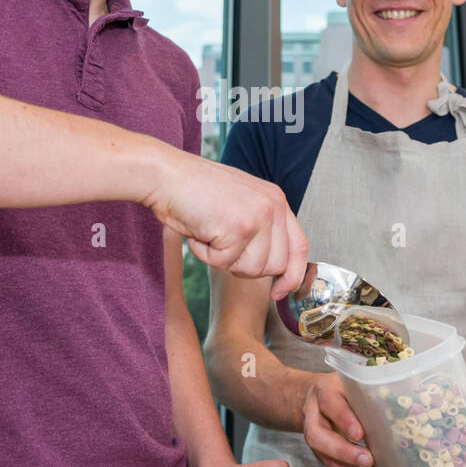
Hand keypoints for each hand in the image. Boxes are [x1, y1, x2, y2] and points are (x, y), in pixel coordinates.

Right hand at [144, 148, 307, 301]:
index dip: (292, 275)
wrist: (166, 174)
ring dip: (223, 260)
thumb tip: (274, 267)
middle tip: (221, 246)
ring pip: (251, 269)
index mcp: (276, 199)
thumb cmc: (194, 191)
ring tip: (209, 233)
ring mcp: (258, 217)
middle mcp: (273, 206)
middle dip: (245, 267)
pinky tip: (198, 231)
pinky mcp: (239, 228)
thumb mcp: (239, 203)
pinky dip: (205, 254)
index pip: (299, 246)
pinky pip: (224, 263)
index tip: (279, 291)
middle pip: (275, 265)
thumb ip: (261, 228)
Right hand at [302, 372, 375, 466]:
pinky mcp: (320, 450)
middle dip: (343, 452)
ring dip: (348, 466)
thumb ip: (369, 391)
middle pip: (317, 436)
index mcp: (324, 390)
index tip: (359, 434)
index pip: (330, 404)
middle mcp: (314, 413)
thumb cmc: (347, 387)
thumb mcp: (356, 381)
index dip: (344, 420)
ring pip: (323, 455)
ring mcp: (314, 434)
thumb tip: (397, 405)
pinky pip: (332, 464)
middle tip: (367, 460)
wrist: (323, 394)